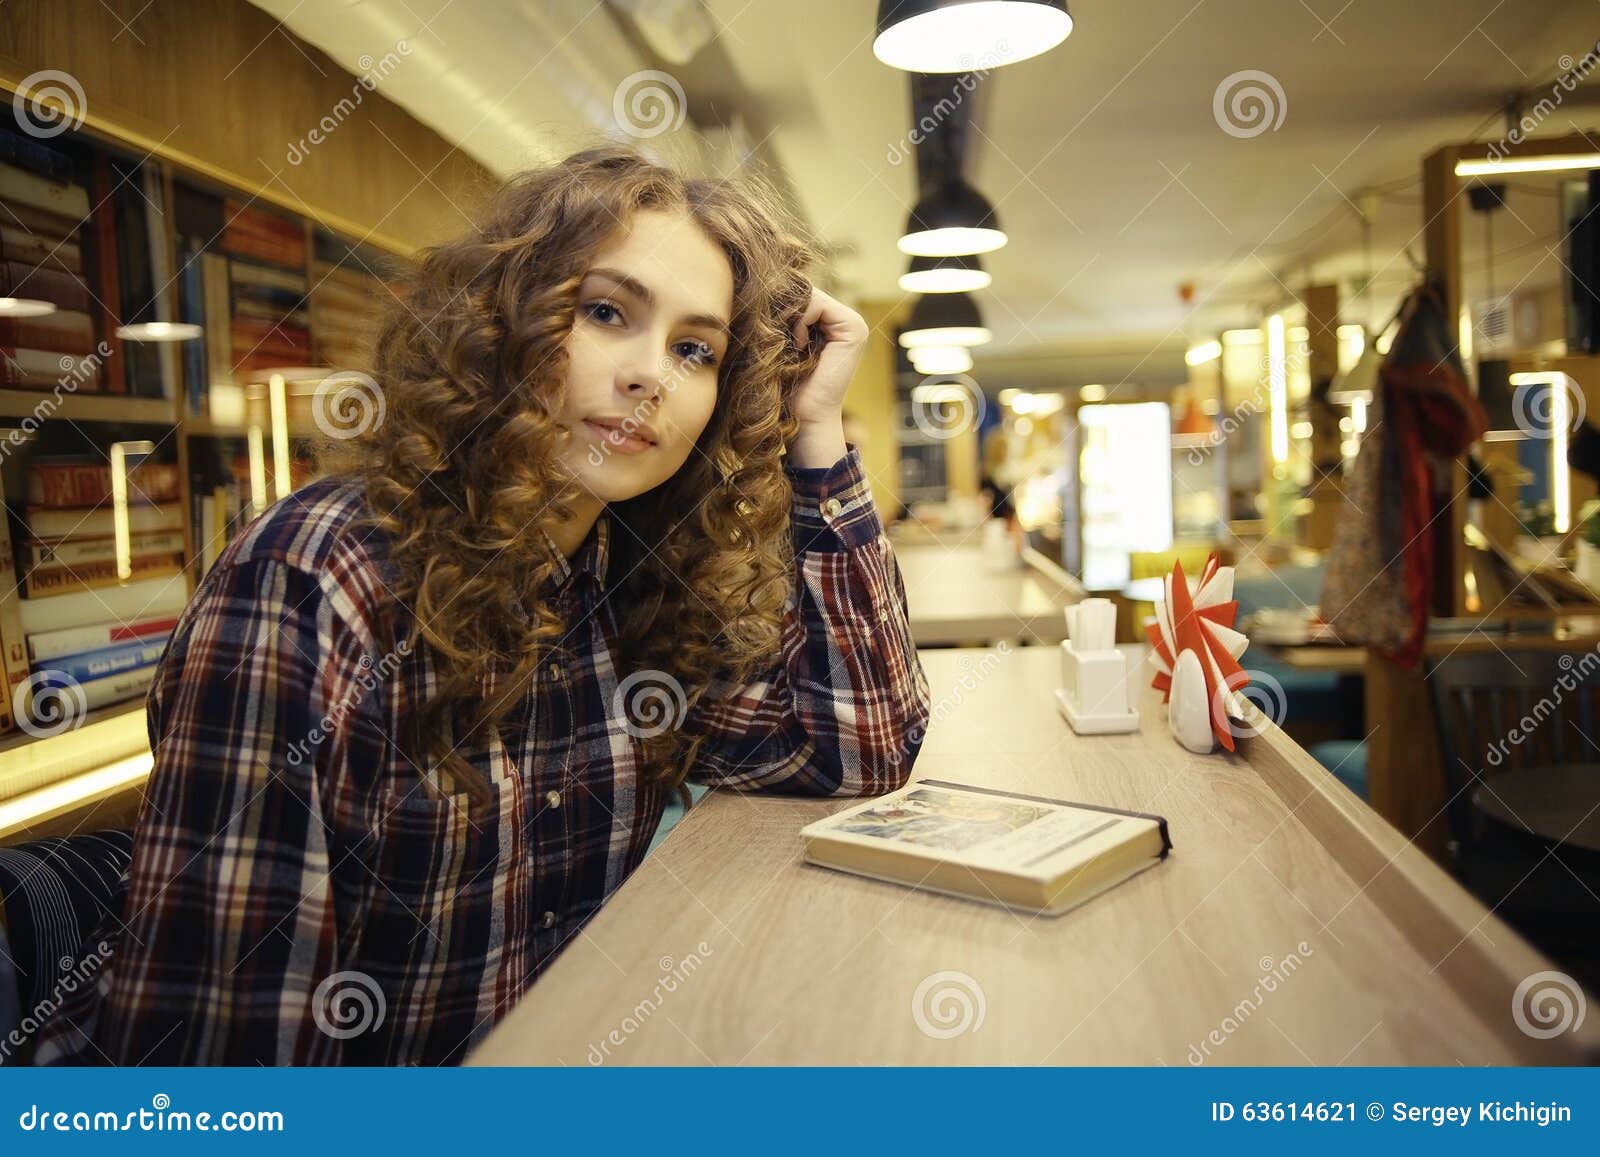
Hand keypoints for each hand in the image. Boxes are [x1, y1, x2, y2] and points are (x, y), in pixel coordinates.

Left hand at [788, 285, 867, 467]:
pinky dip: (800, 320)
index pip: (799, 293)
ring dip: (791, 318)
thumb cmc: (786, 386)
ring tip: (791, 346)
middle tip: (782, 342)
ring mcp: (852, 323)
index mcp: (829, 322)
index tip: (776, 338)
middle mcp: (844, 319)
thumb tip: (766, 282)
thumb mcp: (781, 343)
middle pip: (804, 290)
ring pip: (808, 294)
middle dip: (785, 311)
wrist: (804, 418)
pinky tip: (799, 344)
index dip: (780, 308)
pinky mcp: (853, 328)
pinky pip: (816, 303)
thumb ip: (783, 315)